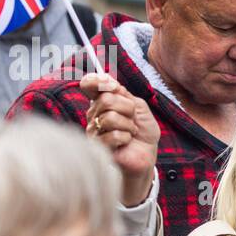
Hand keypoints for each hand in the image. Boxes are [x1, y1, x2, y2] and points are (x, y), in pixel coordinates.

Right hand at [80, 73, 158, 205]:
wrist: (147, 154)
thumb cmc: (142, 131)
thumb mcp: (138, 106)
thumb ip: (123, 93)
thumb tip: (108, 82)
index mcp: (102, 101)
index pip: (89, 84)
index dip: (98, 81)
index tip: (113, 86)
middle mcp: (94, 114)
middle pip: (106, 100)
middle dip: (127, 108)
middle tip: (132, 119)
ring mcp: (93, 130)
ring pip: (110, 117)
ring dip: (128, 125)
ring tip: (130, 132)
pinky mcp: (98, 146)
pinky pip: (113, 135)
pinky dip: (126, 137)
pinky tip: (126, 142)